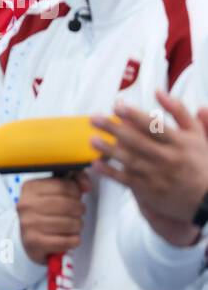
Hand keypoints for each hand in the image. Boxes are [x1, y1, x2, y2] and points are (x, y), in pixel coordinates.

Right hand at [16, 174, 89, 264]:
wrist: (29, 237)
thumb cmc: (45, 212)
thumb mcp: (55, 191)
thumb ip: (74, 180)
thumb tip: (86, 186)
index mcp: (30, 188)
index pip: (63, 185)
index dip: (75, 193)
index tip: (75, 198)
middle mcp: (26, 204)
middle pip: (67, 204)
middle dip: (79, 210)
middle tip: (77, 213)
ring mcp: (29, 223)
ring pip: (69, 223)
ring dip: (77, 226)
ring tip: (73, 225)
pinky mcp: (34, 241)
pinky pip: (65, 240)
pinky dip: (73, 240)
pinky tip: (69, 237)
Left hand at [90, 90, 207, 245]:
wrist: (205, 197)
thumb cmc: (198, 160)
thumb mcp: (196, 133)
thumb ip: (179, 111)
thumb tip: (159, 92)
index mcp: (179, 142)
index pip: (154, 126)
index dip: (135, 115)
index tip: (117, 106)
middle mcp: (167, 158)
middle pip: (137, 141)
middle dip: (114, 129)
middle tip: (95, 119)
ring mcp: (156, 175)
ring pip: (130, 160)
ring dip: (109, 150)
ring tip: (92, 140)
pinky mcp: (148, 189)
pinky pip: (126, 180)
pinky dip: (110, 172)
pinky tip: (96, 164)